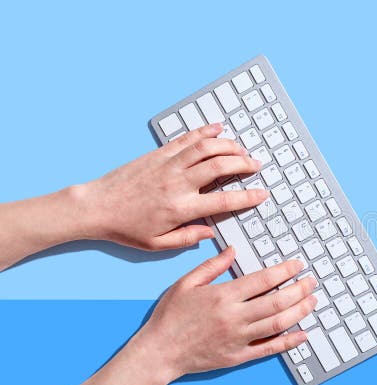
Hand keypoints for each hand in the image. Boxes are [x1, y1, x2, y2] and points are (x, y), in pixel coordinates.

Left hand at [78, 123, 266, 250]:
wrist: (95, 207)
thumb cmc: (125, 227)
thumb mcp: (158, 244)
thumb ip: (188, 238)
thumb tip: (211, 232)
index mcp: (182, 208)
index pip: (224, 201)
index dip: (248, 197)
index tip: (261, 194)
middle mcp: (178, 183)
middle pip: (220, 166)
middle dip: (244, 163)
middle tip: (255, 165)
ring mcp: (168, 165)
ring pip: (206, 147)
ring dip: (228, 145)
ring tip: (241, 149)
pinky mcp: (158, 154)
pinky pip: (185, 139)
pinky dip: (204, 132)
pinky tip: (217, 129)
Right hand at [134, 248, 316, 379]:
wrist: (158, 352)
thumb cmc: (170, 317)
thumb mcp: (186, 283)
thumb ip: (212, 266)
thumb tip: (232, 249)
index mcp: (223, 296)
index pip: (263, 281)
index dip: (284, 271)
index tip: (297, 265)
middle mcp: (234, 317)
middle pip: (276, 302)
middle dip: (299, 289)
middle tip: (312, 281)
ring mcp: (238, 338)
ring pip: (277, 324)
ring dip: (299, 311)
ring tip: (312, 301)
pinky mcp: (238, 356)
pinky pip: (269, 348)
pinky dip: (289, 342)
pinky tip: (303, 334)